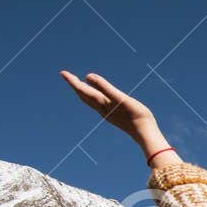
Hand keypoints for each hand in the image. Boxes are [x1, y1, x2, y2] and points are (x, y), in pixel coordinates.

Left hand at [59, 70, 174, 164]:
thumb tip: (87, 76)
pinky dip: (92, 97)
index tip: (62, 72)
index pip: (82, 89)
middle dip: (75, 85)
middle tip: (67, 75)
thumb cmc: (136, 114)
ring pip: (89, 101)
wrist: (144, 133)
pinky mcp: (113, 116)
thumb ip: (104, 87)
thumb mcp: (120, 98)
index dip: (72, 81)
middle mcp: (101, 109)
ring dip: (83, 92)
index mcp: (101, 102)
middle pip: (83, 96)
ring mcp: (107, 113)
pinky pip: (97, 105)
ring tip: (79, 84)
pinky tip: (97, 97)